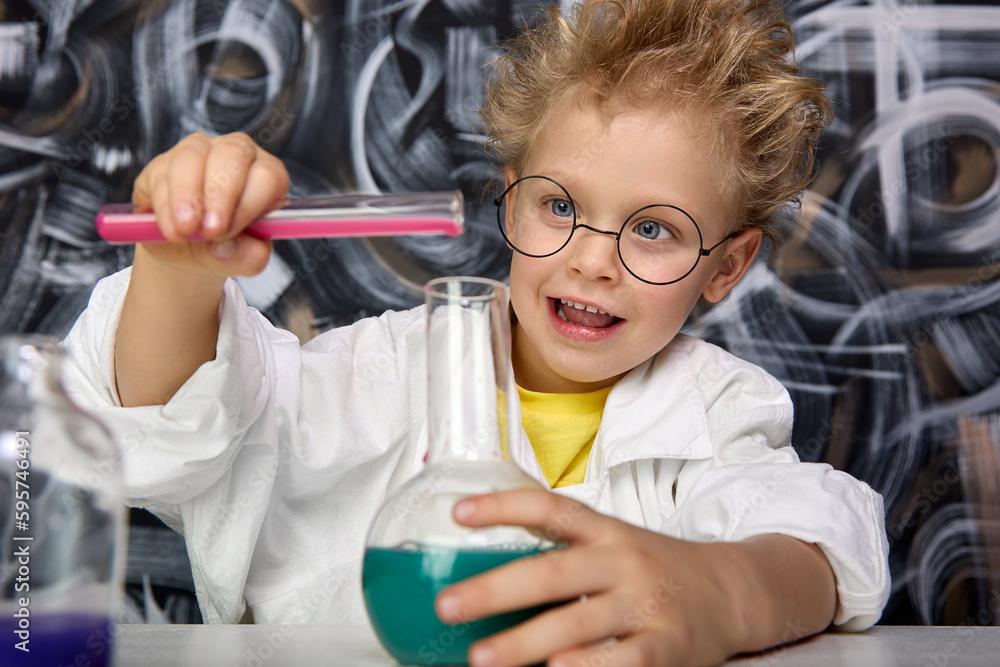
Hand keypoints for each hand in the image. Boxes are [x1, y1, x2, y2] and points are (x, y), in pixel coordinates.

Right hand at [131, 131, 288, 279]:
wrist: (185, 254)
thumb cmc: (223, 249)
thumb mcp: (239, 261)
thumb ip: (247, 256)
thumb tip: (235, 247)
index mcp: (266, 175)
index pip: (268, 176)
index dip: (249, 203)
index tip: (230, 231)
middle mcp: (235, 154)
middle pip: (233, 152)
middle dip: (220, 193)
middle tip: (209, 230)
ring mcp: (198, 151)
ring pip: (192, 155)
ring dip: (187, 195)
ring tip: (183, 230)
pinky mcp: (162, 162)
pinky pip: (161, 172)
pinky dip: (164, 203)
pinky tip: (169, 227)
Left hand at [435, 489, 747, 666]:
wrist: (730, 592)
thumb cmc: (654, 569)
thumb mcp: (613, 542)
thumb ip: (564, 547)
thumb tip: (491, 555)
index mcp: (606, 531)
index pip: (552, 508)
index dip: (504, 506)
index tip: (458, 512)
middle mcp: (624, 561)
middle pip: (554, 573)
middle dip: (495, 590)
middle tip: (448, 606)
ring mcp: (646, 604)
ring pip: (578, 623)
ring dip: (524, 643)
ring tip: (480, 658)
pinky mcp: (667, 647)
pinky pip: (621, 661)